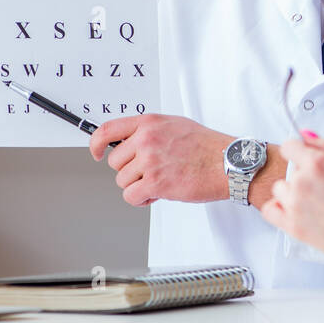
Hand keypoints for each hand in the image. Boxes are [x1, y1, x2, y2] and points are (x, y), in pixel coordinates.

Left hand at [89, 113, 232, 207]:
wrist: (227, 163)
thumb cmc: (207, 146)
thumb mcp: (175, 125)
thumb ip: (151, 131)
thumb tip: (132, 142)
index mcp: (149, 123)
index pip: (108, 130)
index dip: (96, 143)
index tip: (96, 152)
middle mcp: (147, 139)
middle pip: (115, 162)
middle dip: (130, 171)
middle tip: (150, 172)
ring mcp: (150, 161)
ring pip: (123, 181)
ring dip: (138, 186)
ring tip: (159, 181)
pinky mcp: (156, 183)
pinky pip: (131, 196)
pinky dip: (141, 199)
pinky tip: (156, 194)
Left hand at [260, 134, 323, 269]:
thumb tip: (306, 135)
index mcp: (318, 163)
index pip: (290, 146)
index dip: (299, 150)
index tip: (306, 158)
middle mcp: (302, 182)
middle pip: (290, 169)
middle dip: (304, 174)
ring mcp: (294, 205)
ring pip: (280, 189)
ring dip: (292, 192)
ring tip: (315, 201)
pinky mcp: (292, 226)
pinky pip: (269, 210)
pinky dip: (279, 208)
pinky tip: (296, 210)